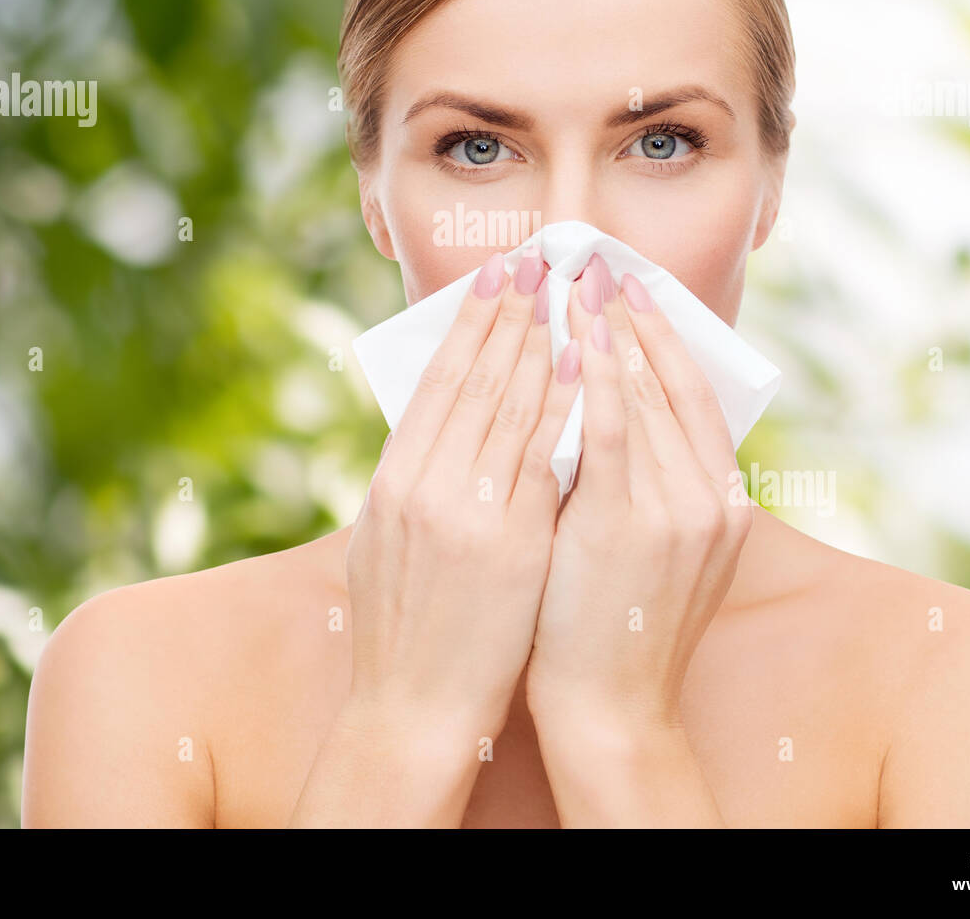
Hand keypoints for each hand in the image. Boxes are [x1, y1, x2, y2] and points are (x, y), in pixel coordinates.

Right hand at [344, 247, 582, 742]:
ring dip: (541, 342)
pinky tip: (583, 365)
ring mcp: (467, 513)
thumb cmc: (401, 626)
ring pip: (511, 406)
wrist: (410, 707)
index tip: (493, 278)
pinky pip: (545, 457)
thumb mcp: (386, 540)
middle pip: (475, 380)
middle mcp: (423, 486)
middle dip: (509, 315)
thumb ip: (416, 478)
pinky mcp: (511, 543)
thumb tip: (446, 423)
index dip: (468, 325)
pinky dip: (564, 405)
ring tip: (563, 293)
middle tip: (535, 261)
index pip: (437, 383)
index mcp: (391, 480)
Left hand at [525, 252, 753, 732]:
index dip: (664, 338)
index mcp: (723, 502)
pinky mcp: (628, 523)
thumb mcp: (659, 552)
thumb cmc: (618, 628)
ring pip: (642, 396)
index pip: (694, 396)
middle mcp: (711, 497)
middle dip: (634, 318)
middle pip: (672, 383)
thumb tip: (613, 417)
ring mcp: (677, 510)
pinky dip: (595, 377)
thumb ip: (653, 486)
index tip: (636, 290)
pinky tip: (575, 335)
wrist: (612, 709)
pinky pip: (610, 430)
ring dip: (607, 331)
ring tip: (577, 281)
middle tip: (603, 263)